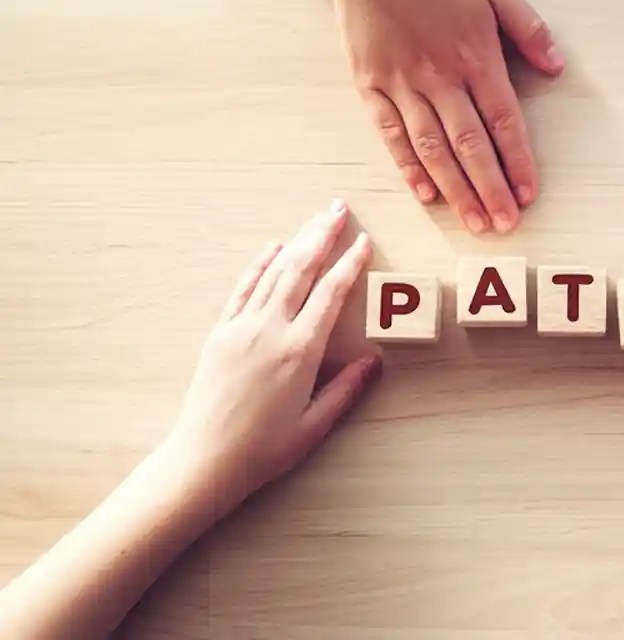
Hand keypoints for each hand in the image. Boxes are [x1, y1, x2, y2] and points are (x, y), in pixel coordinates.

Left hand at [163, 201, 380, 511]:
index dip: (350, 264)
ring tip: (315, 220)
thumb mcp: (315, 425)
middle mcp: (269, 331)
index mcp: (299, 351)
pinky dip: (260, 264)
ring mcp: (241, 328)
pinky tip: (275, 248)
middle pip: (301, 269)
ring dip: (296, 242)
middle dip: (322, 235)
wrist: (204, 460)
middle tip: (339, 208)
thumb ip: (346, 389)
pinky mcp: (220, 334)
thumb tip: (374, 362)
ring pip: (274, 273)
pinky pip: (244, 289)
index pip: (331, 294)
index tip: (364, 241)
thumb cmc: (264, 450)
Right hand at [299, 0, 563, 233]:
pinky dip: (409, 167)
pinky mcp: (370, 83)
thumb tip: (556, 67)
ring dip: (457, 190)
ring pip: (433, 148)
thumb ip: (528, 28)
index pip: (504, 122)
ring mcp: (402, 83)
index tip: (530, 194)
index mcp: (476, 56)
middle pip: (471, 146)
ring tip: (473, 222)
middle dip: (491, 190)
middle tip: (505, 225)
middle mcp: (440, 77)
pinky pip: (392, 134)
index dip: (519, 162)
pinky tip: (427, 194)